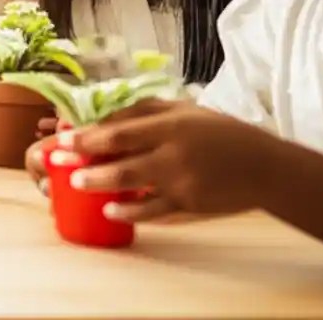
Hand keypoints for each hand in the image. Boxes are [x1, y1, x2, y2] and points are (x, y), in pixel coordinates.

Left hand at [56, 99, 281, 222]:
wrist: (265, 167)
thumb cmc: (221, 133)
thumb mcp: (186, 110)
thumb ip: (147, 111)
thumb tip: (105, 115)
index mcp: (172, 124)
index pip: (121, 129)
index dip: (88, 135)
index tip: (62, 137)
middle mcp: (174, 152)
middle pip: (121, 159)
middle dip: (85, 162)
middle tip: (58, 164)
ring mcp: (181, 181)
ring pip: (132, 186)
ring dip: (100, 186)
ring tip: (78, 185)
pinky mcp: (189, 204)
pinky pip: (152, 211)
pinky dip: (129, 211)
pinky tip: (111, 210)